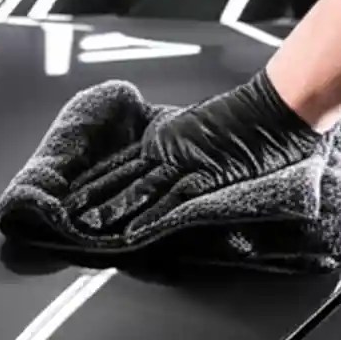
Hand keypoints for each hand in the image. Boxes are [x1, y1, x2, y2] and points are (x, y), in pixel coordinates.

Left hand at [66, 71, 321, 233]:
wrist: (273, 109)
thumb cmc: (248, 119)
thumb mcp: (202, 130)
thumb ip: (181, 145)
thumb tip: (166, 162)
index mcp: (165, 139)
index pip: (122, 164)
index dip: (96, 180)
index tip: (75, 192)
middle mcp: (166, 149)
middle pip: (122, 177)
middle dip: (93, 197)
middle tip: (67, 214)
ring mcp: (183, 162)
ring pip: (138, 189)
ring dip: (112, 210)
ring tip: (87, 225)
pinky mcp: (203, 176)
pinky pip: (172, 200)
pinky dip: (151, 217)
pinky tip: (131, 231)